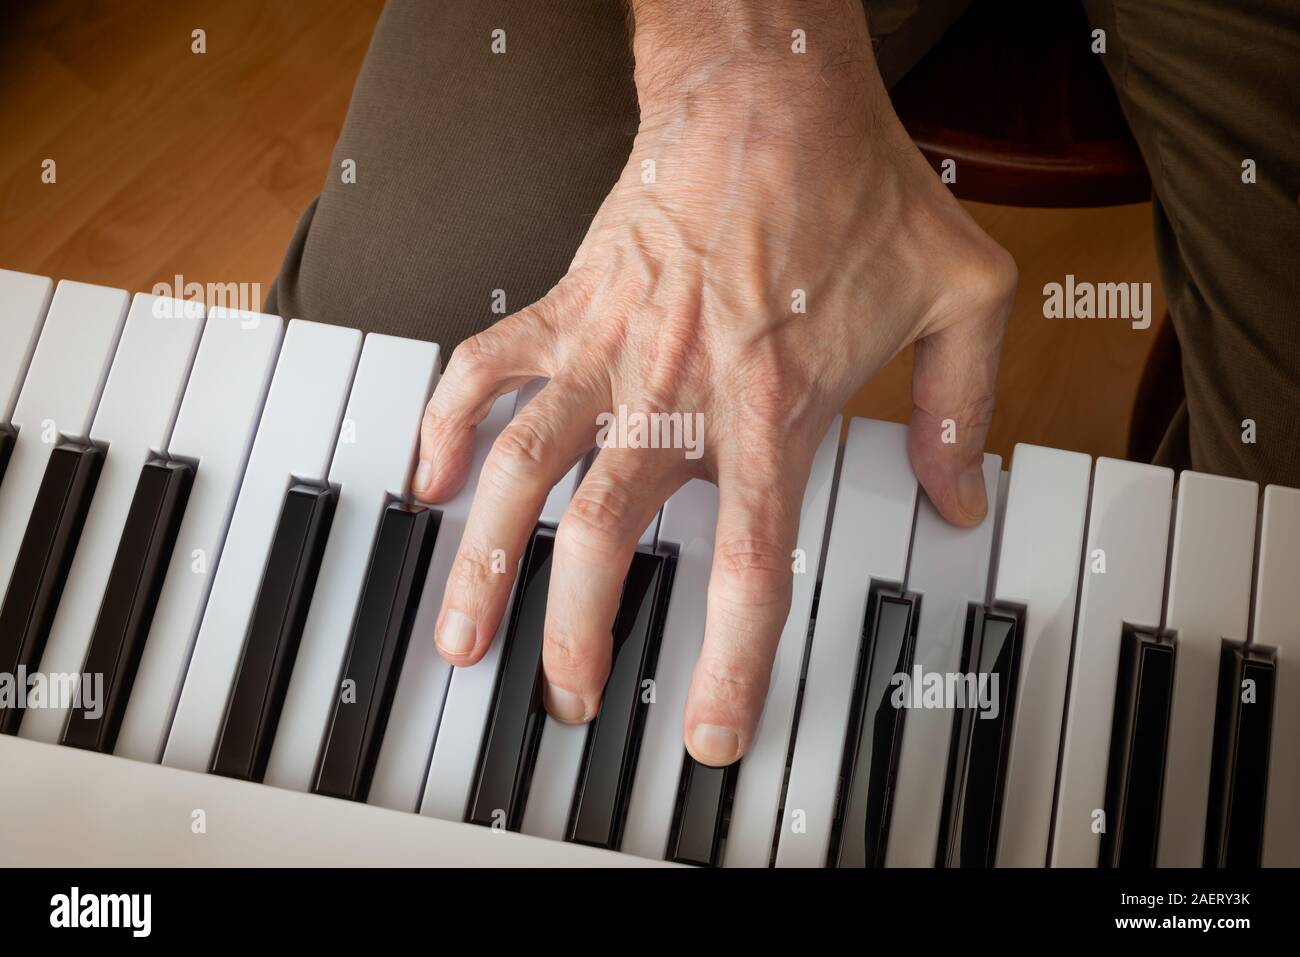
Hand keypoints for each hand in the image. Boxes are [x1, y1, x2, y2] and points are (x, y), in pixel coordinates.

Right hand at [414, 0, 1015, 765]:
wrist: (771, 87)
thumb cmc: (857, 184)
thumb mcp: (960, 294)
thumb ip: (964, 408)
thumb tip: (961, 495)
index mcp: (772, 406)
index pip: (746, 560)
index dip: (726, 659)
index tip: (706, 730)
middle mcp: (674, 393)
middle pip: (606, 538)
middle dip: (577, 635)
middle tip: (568, 698)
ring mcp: (607, 350)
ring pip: (521, 472)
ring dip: (482, 561)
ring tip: (461, 635)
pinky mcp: (565, 305)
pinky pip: (482, 370)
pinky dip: (444, 426)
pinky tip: (426, 481)